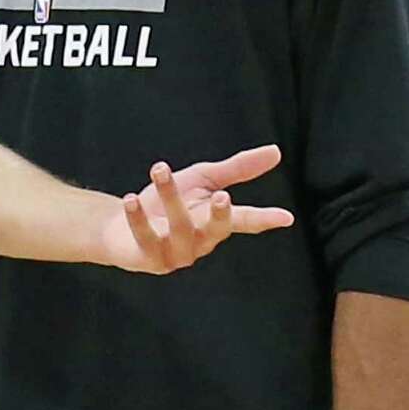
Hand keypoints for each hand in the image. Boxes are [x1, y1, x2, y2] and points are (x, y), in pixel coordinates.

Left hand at [101, 143, 292, 273]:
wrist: (122, 227)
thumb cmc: (168, 203)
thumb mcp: (203, 180)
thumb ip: (237, 169)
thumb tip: (276, 151)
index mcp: (216, 223)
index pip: (245, 221)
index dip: (264, 219)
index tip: (286, 218)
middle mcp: (201, 242)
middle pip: (215, 229)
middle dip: (220, 215)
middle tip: (223, 196)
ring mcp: (176, 253)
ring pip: (178, 226)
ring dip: (170, 197)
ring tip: (160, 169)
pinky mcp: (149, 258)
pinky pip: (146, 238)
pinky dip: (138, 218)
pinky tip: (132, 199)